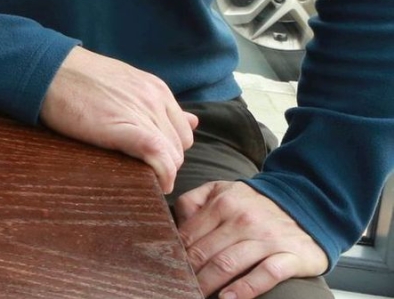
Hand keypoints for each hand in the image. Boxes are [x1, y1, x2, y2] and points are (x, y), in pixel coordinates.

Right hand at [40, 46, 197, 192]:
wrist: (48, 70)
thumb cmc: (78, 78)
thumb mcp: (126, 83)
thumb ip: (158, 104)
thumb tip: (194, 120)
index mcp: (157, 90)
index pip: (182, 132)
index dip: (169, 149)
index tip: (150, 159)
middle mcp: (156, 100)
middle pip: (179, 147)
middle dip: (165, 162)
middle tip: (141, 169)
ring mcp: (142, 113)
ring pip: (172, 155)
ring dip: (161, 170)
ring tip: (140, 175)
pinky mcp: (125, 128)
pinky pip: (158, 156)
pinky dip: (162, 174)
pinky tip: (155, 184)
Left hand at [175, 181, 326, 298]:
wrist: (311, 204)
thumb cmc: (257, 204)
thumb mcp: (223, 190)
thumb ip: (194, 201)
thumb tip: (174, 222)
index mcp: (223, 203)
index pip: (189, 234)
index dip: (175, 255)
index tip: (168, 269)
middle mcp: (244, 220)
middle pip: (204, 252)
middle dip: (188, 273)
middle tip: (178, 286)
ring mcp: (268, 238)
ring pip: (228, 264)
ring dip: (208, 283)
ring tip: (196, 294)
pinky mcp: (291, 255)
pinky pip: (265, 274)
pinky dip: (245, 288)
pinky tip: (228, 298)